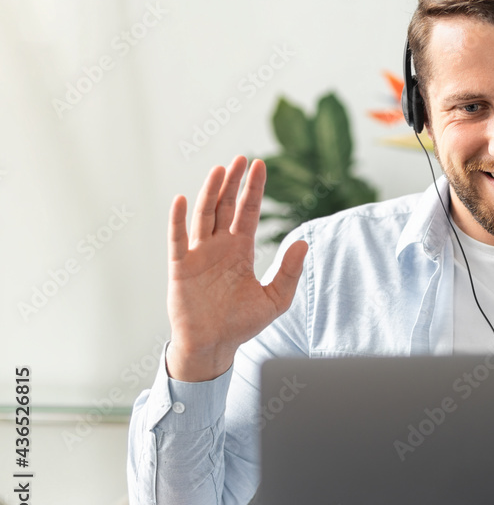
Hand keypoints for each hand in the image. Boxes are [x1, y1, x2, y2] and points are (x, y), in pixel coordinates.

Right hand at [165, 156, 307, 381]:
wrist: (214, 347)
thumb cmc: (242, 323)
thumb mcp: (275, 298)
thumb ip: (289, 271)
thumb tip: (304, 242)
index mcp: (240, 250)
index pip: (247, 212)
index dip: (253, 189)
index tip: (260, 165)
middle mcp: (219, 247)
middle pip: (225, 206)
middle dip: (233, 182)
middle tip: (241, 158)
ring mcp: (199, 255)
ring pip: (203, 215)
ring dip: (210, 192)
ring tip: (219, 169)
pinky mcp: (181, 268)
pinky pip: (178, 240)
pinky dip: (177, 220)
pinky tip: (180, 200)